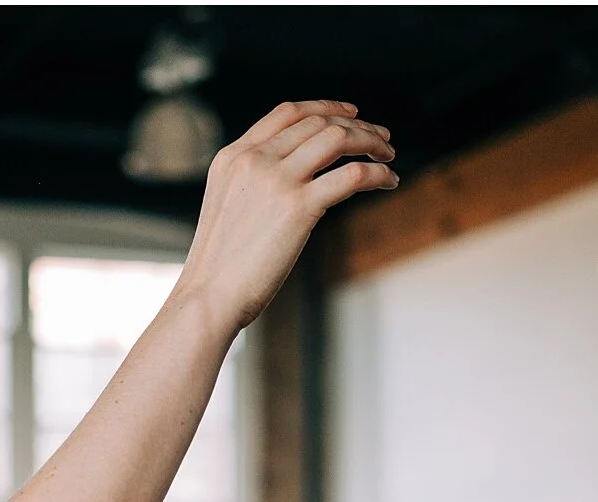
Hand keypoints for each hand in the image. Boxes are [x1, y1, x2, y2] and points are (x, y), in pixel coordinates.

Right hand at [175, 100, 397, 332]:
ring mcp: (276, 181)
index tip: (351, 114)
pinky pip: (352, 175)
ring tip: (388, 157)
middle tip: (381, 141)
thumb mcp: (226, 207)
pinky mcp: (298, 207)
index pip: (286, 114)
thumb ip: (253, 184)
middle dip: (357, 127)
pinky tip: (388, 182)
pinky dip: (377, 174)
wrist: (209, 296)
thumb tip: (294, 182)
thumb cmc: (219, 267)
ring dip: (371, 143)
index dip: (325, 108)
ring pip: (338, 139)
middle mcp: (254, 160)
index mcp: (233, 157)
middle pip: (318, 123)